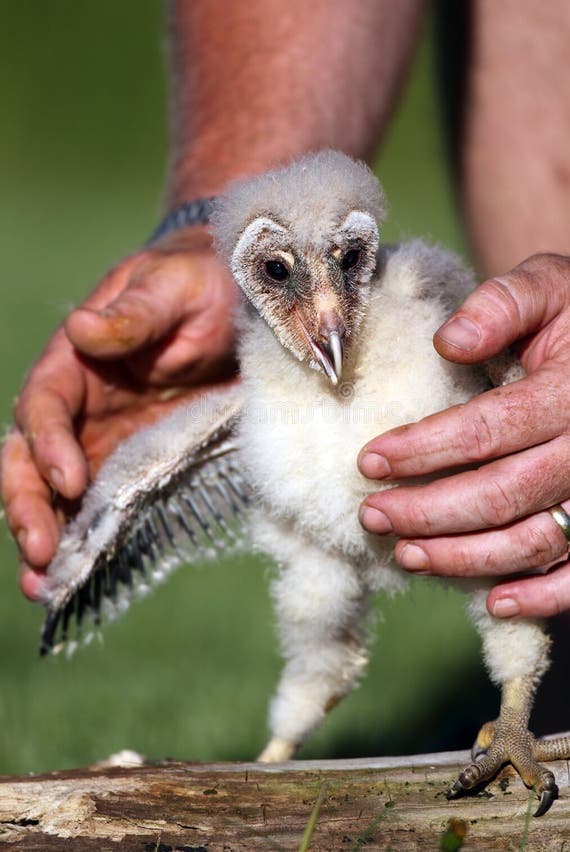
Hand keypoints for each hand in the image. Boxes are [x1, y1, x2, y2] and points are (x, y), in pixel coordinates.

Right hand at [1, 227, 237, 600]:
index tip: (68, 478)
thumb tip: (81, 328)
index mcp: (78, 361)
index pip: (44, 405)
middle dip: (29, 503)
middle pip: (32, 459)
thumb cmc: (203, 284)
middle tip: (40, 549)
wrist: (240, 301)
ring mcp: (106, 441)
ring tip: (43, 586)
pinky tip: (74, 581)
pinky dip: (87, 543)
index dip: (47, 443)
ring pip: (58, 494)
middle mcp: (81, 407)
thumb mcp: (175, 287)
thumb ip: (133, 312)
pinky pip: (103, 507)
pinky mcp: (137, 465)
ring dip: (46, 537)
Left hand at [357, 253, 569, 619]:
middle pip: (496, 498)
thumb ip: (502, 304)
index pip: (480, 433)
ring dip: (464, 559)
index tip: (368, 461)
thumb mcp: (554, 284)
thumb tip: (445, 341)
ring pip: (531, 543)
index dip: (419, 451)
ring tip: (407, 556)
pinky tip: (494, 602)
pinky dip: (544, 598)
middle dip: (425, 513)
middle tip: (372, 515)